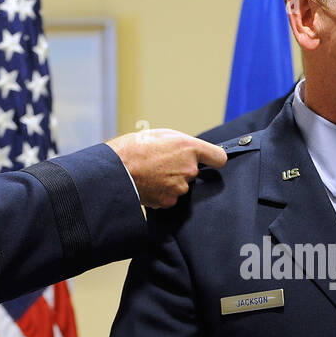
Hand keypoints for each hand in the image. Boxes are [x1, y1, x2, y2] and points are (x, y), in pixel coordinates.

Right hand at [106, 129, 227, 208]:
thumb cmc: (134, 148)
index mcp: (189, 148)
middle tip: (162, 163)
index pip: (219, 158)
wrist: (116, 170)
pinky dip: (162, 192)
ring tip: (152, 173)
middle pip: (195, 172)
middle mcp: (189, 169)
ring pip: (182, 185)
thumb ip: (182, 144)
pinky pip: (171, 197)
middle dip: (182, 168)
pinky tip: (150, 183)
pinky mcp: (170, 201)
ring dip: (171, 181)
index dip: (214, 159)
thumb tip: (190, 152)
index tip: (210, 160)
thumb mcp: (161, 135)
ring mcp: (180, 187)